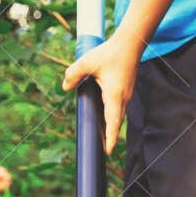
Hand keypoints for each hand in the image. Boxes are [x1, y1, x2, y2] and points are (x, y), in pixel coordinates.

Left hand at [61, 32, 142, 153]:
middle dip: (110, 138)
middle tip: (102, 152)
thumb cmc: (109, 52)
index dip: (111, 138)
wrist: (129, 44)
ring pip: (118, 117)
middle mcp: (123, 99)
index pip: (113, 122)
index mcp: (114, 95)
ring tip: (104, 140)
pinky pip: (119, 110)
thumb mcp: (87, 61)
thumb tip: (65, 87)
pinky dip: (113, 119)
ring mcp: (126, 96)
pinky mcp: (125, 92)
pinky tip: (105, 120)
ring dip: (112, 128)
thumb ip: (73, 74)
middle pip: (116, 124)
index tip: (108, 152)